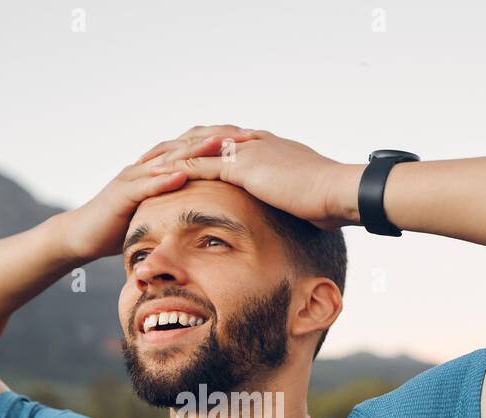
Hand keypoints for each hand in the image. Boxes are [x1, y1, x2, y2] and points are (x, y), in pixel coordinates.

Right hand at [58, 125, 257, 262]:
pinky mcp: (122, 193)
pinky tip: (183, 175)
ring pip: (169, 160)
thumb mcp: (159, 215)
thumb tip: (210, 215)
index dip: (224, 144)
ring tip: (223, 145)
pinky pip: (146, 184)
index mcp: (160, 169)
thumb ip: (181, 207)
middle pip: (188, 146)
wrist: (82, 235)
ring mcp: (134, 176)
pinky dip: (164, 179)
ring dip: (196, 152)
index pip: (197, 150)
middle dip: (218, 140)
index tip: (254, 142)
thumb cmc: (120, 226)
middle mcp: (149, 165)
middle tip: (248, 135)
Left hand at [145, 127, 357, 230]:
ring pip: (196, 147)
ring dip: (169, 156)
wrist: (340, 190)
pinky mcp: (242, 165)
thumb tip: (296, 212)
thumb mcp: (307, 196)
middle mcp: (253, 142)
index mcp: (266, 147)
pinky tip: (158, 178)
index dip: (202, 148)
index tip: (184, 157)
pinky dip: (177, 169)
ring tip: (144, 166)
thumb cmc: (332, 199)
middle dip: (177, 146)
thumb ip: (294, 199)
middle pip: (203, 136)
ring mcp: (246, 151)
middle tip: (153, 157)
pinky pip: (200, 164)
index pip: (225, 141)